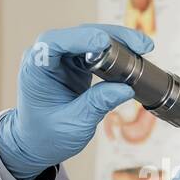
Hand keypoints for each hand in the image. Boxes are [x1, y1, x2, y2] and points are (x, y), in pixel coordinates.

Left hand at [0, 24, 151, 179]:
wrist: (37, 143)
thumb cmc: (46, 136)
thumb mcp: (74, 124)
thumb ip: (97, 104)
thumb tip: (125, 88)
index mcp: (36, 69)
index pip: (54, 43)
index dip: (79, 39)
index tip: (103, 42)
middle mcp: (48, 58)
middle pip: (79, 35)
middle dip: (110, 37)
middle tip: (139, 45)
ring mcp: (62, 59)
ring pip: (91, 39)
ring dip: (118, 41)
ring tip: (143, 48)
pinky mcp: (75, 63)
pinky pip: (98, 51)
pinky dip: (116, 52)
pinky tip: (134, 55)